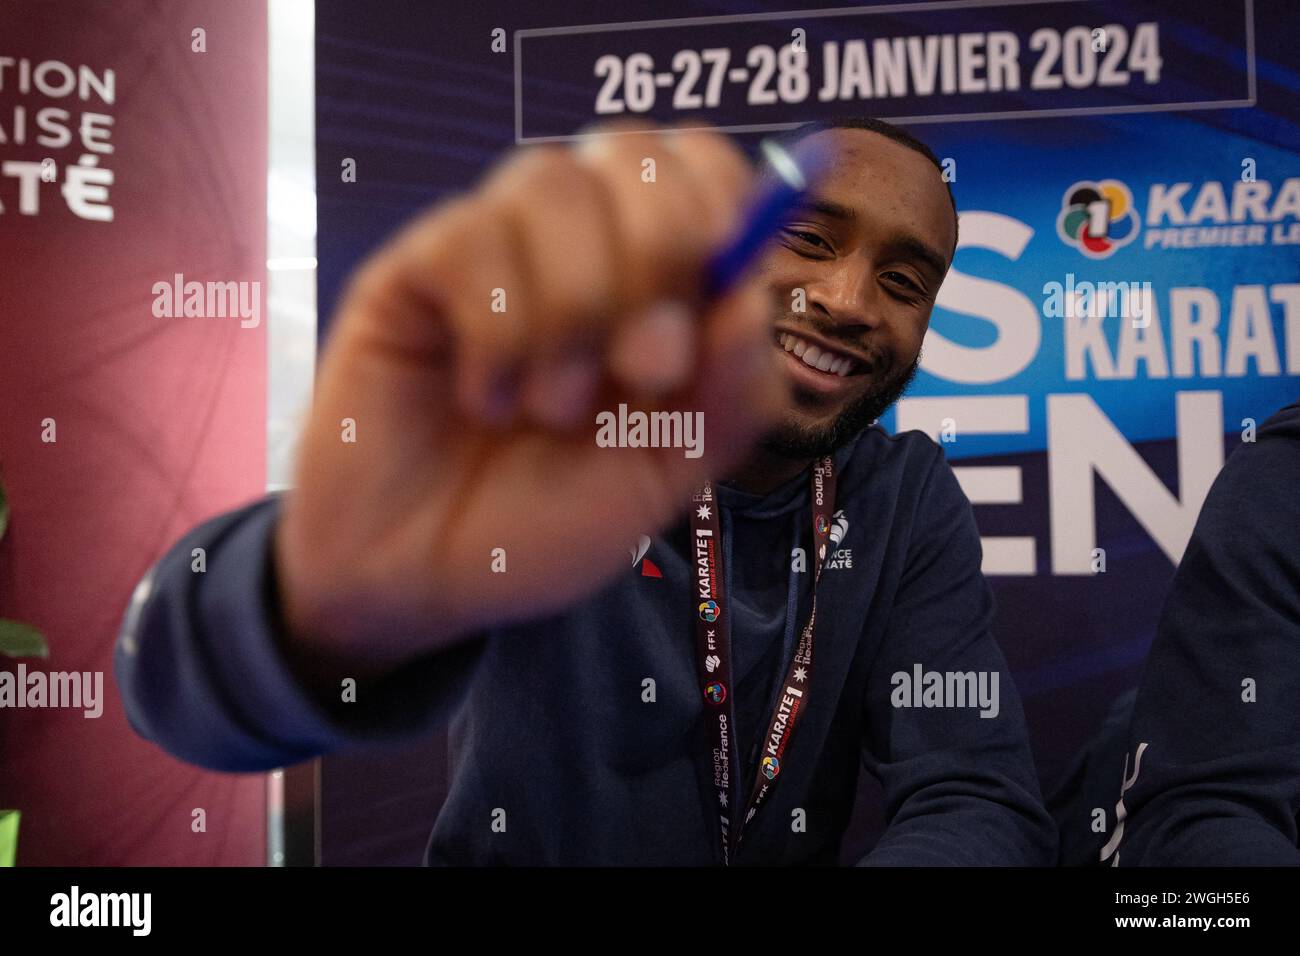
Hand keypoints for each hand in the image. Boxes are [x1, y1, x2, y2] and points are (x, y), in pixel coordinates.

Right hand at [274, 122, 786, 676]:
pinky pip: (471, 240)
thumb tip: (749, 297)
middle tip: (645, 370)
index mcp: (650, 286)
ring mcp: (492, 253)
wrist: (420, 581)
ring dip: (573, 310)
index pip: (701, 167)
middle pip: (632, 151)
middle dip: (658, 256)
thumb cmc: (541, 526)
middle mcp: (574, 250)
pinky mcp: (414, 271)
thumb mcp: (665, 477)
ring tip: (549, 410)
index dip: (723, 204)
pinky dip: (497, 336)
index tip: (720, 289)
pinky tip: (482, 399)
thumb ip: (729, 396)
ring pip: (552, 183)